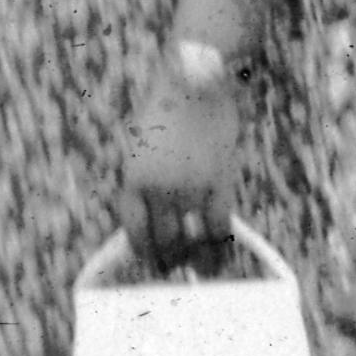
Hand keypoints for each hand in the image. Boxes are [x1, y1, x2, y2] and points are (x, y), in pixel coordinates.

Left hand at [121, 63, 240, 273]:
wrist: (193, 84)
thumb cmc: (169, 113)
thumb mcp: (145, 150)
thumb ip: (148, 184)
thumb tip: (160, 220)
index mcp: (133, 180)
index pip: (135, 232)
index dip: (145, 252)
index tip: (152, 261)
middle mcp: (158, 189)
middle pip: (164, 241)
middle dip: (171, 260)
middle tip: (178, 269)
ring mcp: (188, 187)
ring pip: (192, 240)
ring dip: (197, 260)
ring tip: (203, 271)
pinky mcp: (218, 182)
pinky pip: (218, 226)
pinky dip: (220, 244)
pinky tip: (222, 250)